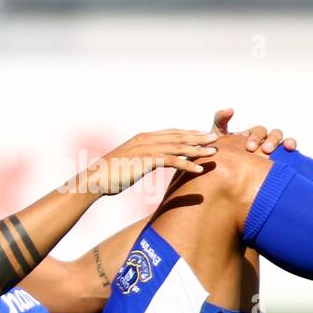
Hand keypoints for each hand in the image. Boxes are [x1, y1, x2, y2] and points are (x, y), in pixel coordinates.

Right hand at [75, 130, 218, 194]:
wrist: (96, 178)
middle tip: (216, 139)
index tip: (202, 135)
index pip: (171, 133)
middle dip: (198, 138)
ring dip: (197, 150)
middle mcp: (147, 139)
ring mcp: (147, 149)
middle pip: (178, 137)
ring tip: (213, 153)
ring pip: (178, 147)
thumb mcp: (128, 162)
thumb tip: (146, 164)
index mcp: (143, 138)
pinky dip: (187, 164)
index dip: (188, 133)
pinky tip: (198, 170)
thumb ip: (140, 159)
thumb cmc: (110, 175)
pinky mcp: (146, 160)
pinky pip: (172, 161)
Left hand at [211, 108, 297, 154]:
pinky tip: (291, 151)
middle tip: (260, 153)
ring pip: (282, 141)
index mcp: (252, 136)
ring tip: (273, 152)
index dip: (257, 136)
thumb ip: (221, 120)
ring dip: (281, 143)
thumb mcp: (217, 135)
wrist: (220, 172)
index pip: (259, 131)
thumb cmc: (220, 152)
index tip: (250, 147)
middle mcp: (264, 141)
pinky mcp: (278, 161)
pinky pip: (289, 153)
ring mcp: (272, 150)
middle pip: (273, 135)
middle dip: (269, 141)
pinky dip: (291, 149)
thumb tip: (230, 109)